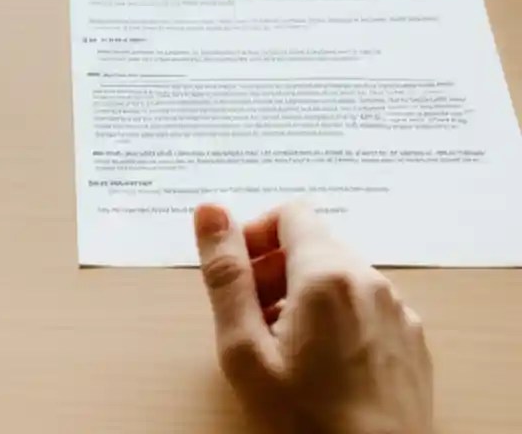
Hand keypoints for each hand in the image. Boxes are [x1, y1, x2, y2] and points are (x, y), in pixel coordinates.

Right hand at [193, 202, 431, 433]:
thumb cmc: (302, 422)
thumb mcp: (243, 349)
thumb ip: (225, 274)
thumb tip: (209, 210)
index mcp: (328, 276)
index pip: (291, 214)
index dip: (255, 235)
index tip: (236, 276)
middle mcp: (373, 283)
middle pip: (314, 246)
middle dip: (273, 271)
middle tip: (247, 321)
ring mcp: (400, 313)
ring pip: (340, 278)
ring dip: (302, 296)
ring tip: (280, 350)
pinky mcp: (413, 343)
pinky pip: (366, 308)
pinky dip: (335, 319)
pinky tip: (319, 367)